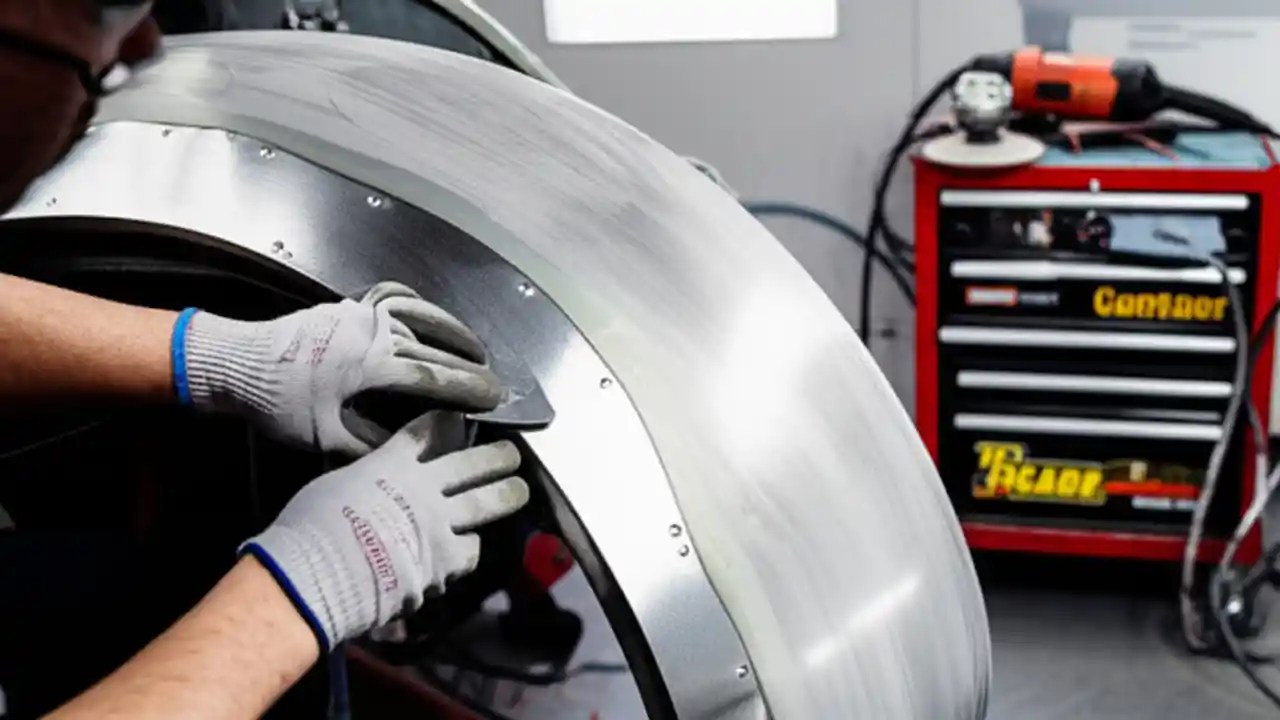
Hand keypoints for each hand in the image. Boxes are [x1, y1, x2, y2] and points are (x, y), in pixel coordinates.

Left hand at [175, 282, 502, 454]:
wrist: (235, 362)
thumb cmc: (277, 404)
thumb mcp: (325, 438)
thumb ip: (373, 444)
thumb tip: (413, 448)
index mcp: (371, 366)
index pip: (435, 379)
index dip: (470, 391)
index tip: (495, 401)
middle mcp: (373, 333)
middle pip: (436, 349)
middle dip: (471, 367)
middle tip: (496, 383)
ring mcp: (360, 314)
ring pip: (421, 317)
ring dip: (453, 331)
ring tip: (475, 347)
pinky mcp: (346, 306)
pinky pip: (392, 296)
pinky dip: (417, 304)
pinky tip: (428, 314)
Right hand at [241, 412, 527, 650]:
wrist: (318, 576)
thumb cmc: (310, 530)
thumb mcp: (334, 486)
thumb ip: (365, 480)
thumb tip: (369, 485)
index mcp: (391, 466)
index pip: (427, 432)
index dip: (445, 422)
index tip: (458, 418)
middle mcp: (423, 490)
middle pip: (472, 465)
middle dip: (497, 456)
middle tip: (511, 454)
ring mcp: (439, 525)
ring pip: (486, 504)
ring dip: (505, 496)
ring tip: (518, 491)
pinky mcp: (444, 563)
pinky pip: (468, 551)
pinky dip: (467, 549)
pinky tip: (467, 549)